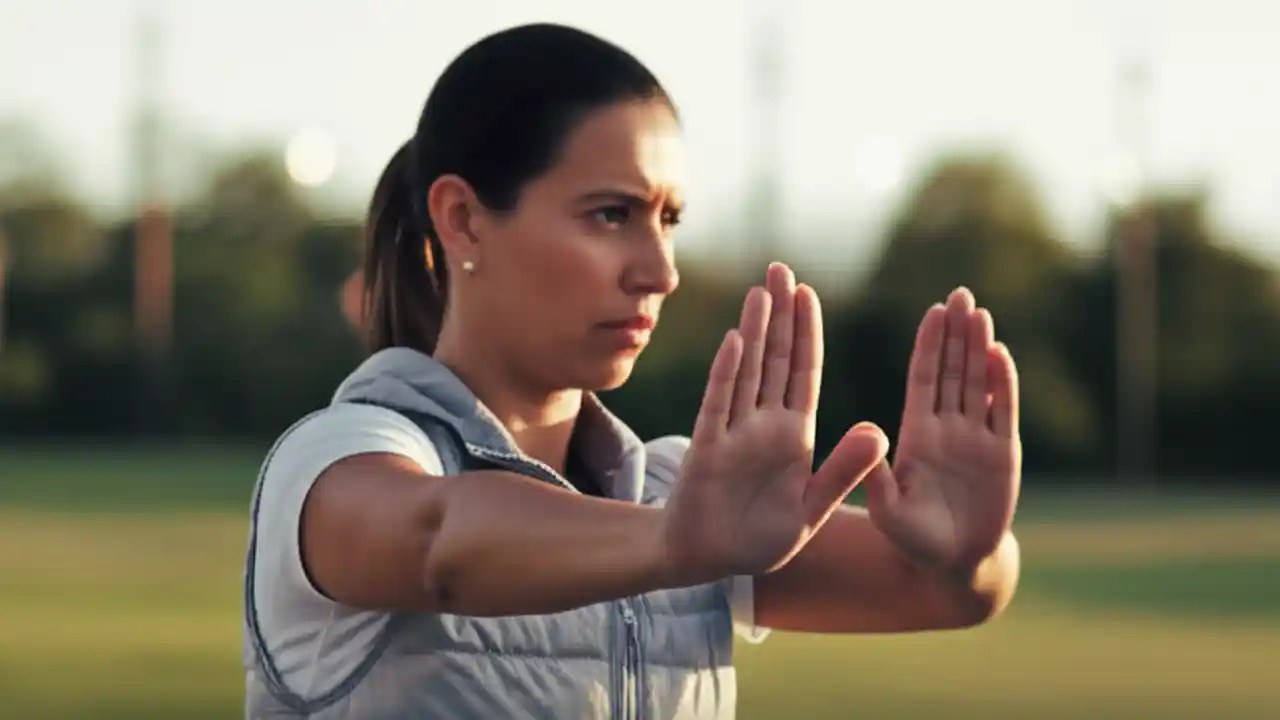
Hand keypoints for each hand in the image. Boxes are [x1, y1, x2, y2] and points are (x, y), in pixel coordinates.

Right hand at [661, 264, 889, 584]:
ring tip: (762, 291)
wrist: (708, 563)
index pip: (804, 374)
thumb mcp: (812, 509)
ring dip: (756, 331)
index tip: (809, 294)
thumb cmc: (758, 539)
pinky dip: (728, 373)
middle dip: (780, 315)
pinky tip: (736, 340)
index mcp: (793, 437)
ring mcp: (733, 434)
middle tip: (781, 268)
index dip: (806, 334)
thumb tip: (881, 433)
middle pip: (775, 360)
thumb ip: (844, 472)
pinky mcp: (707, 450)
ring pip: (747, 371)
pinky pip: (719, 405)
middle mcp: (763, 426)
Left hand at [864, 287, 1021, 570]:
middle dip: (956, 334)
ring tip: (981, 313)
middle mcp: (948, 429)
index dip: (930, 347)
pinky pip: (1005, 412)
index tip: (933, 313)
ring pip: (979, 384)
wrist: (953, 563)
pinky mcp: (1003, 455)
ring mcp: (977, 439)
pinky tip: (1001, 354)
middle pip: (953, 371)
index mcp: (918, 436)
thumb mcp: (889, 513)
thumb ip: (879, 481)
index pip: (925, 380)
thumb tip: (868, 441)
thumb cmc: (914, 540)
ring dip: (980, 349)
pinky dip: (1005, 385)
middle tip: (960, 294)